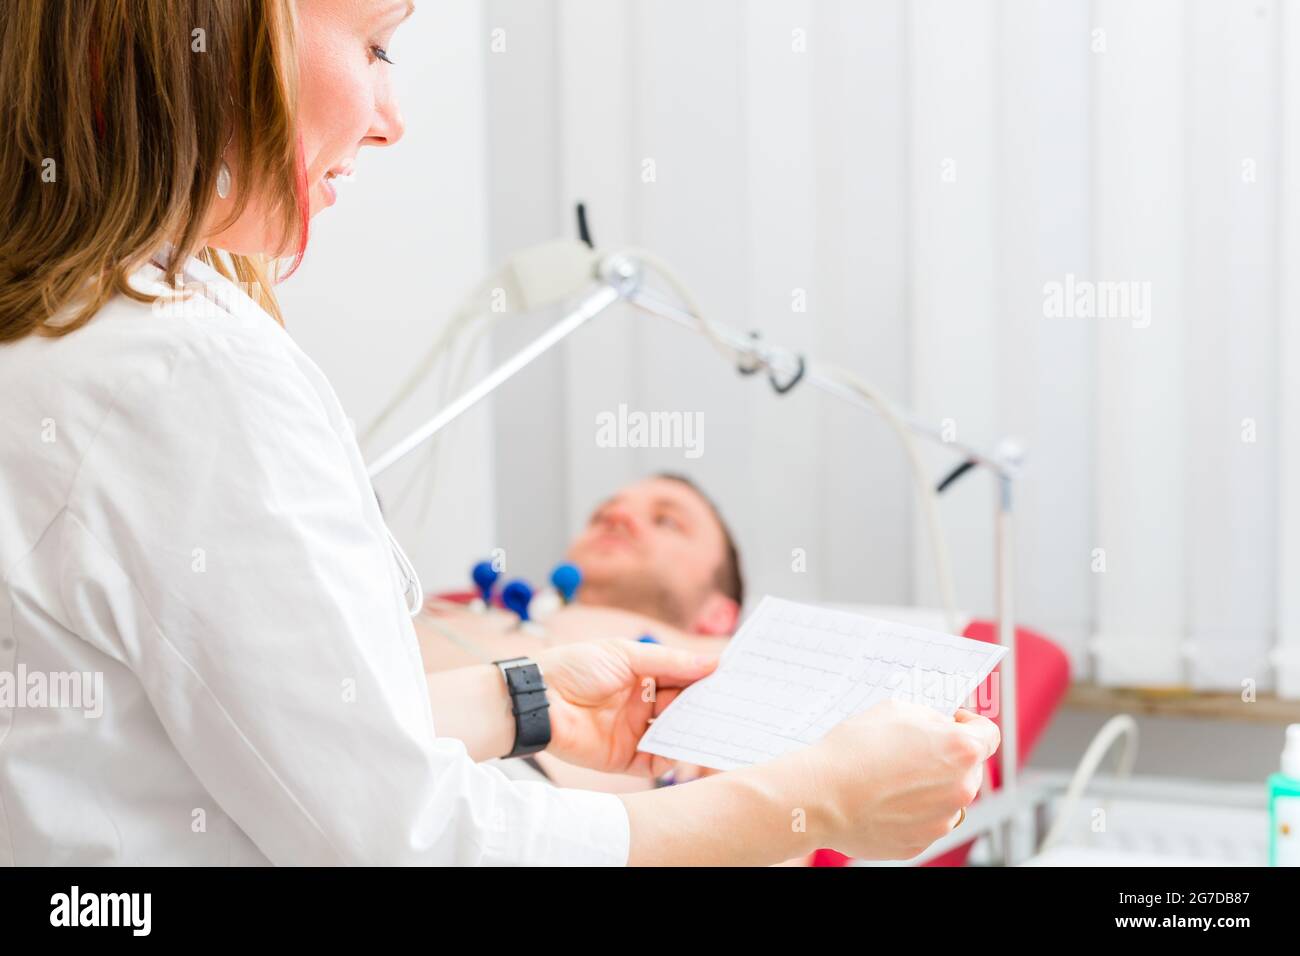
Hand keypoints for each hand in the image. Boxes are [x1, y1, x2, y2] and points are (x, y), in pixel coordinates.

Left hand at [538, 639, 717, 775]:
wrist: (536, 699)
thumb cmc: (575, 667)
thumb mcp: (625, 654)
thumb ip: (669, 661)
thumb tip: (713, 662)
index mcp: (643, 676)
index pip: (683, 680)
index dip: (705, 681)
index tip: (734, 683)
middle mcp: (642, 704)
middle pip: (682, 710)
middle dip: (703, 711)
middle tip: (731, 712)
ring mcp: (633, 731)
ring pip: (672, 737)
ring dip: (690, 735)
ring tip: (711, 733)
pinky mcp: (622, 758)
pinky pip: (653, 762)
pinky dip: (668, 759)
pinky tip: (679, 752)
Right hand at [801, 700, 999, 860]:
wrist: (821, 796)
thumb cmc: (853, 751)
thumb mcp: (896, 709)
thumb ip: (930, 719)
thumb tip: (938, 727)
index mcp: (961, 750)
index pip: (988, 734)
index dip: (970, 723)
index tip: (953, 723)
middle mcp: (960, 789)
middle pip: (967, 768)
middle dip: (946, 757)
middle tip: (910, 749)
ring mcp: (941, 821)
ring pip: (947, 797)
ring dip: (929, 786)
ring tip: (890, 776)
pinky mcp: (921, 843)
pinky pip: (925, 821)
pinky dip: (911, 810)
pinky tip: (883, 798)